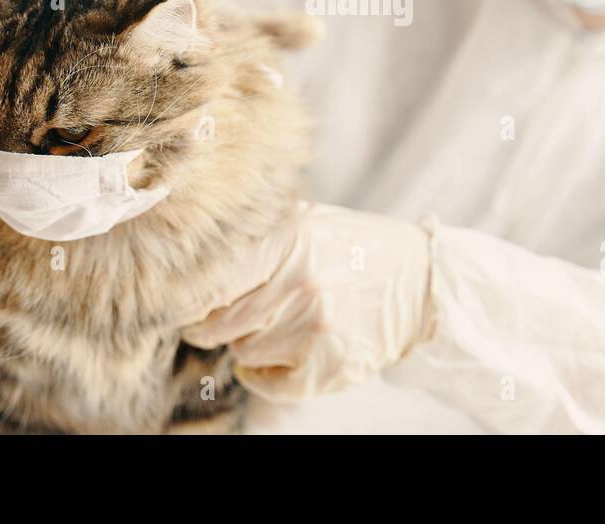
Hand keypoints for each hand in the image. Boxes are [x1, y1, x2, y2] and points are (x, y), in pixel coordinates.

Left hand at [181, 202, 435, 401]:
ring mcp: (314, 327)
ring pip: (241, 350)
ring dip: (250, 342)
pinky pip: (264, 381)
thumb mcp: (307, 222)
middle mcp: (299, 282)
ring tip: (281, 322)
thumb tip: (187, 259)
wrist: (421, 284)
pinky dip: (265, 373)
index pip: (207, 280)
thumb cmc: (354, 249)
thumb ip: (256, 236)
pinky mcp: (327, 367)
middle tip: (233, 314)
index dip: (188, 297)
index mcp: (289, 239)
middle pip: (214, 323)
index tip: (183, 301)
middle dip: (215, 323)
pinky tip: (288, 351)